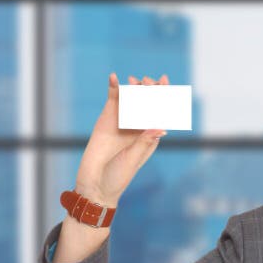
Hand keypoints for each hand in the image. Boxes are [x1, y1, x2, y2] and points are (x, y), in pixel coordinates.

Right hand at [74, 73, 169, 206]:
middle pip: (149, 103)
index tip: (167, 84)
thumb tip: (162, 128)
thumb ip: (144, 143)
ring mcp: (123, 121)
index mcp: (151, 137)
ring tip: (135, 80)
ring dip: (135, 87)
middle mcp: (139, 126)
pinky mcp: (107, 118)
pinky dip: (114, 88)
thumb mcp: (133, 159)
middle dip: (152, 90)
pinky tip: (114, 78)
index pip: (161, 115)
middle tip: (150, 82)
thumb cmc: (118, 176)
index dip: (166, 99)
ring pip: (133, 99)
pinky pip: (113, 100)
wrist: (95, 184)